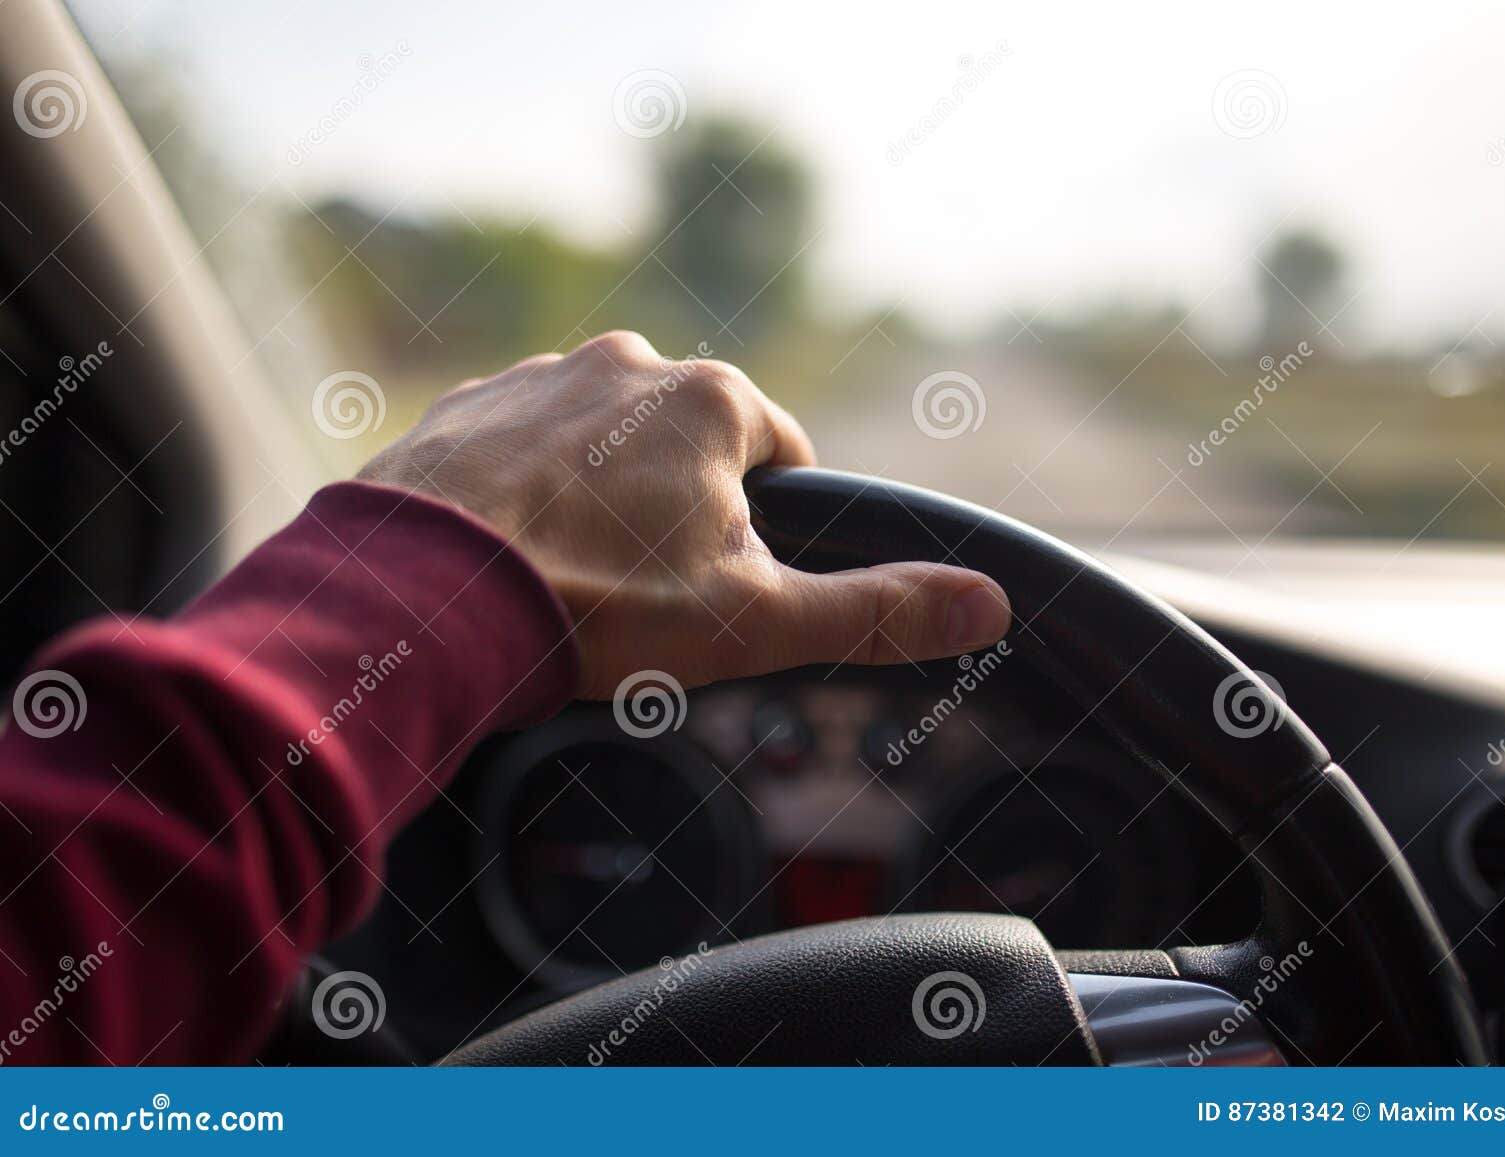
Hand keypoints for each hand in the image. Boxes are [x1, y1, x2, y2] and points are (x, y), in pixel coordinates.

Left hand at [358, 331, 1011, 698]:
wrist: (424, 598)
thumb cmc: (600, 607)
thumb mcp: (757, 623)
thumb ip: (876, 611)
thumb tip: (988, 605)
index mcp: (712, 402)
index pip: (782, 451)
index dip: (769, 524)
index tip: (729, 580)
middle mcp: (626, 363)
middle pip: (689, 444)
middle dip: (681, 510)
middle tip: (644, 595)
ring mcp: (536, 378)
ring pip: (602, 440)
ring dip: (602, 497)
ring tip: (573, 581)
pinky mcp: (464, 408)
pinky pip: (521, 445)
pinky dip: (526, 491)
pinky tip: (510, 554)